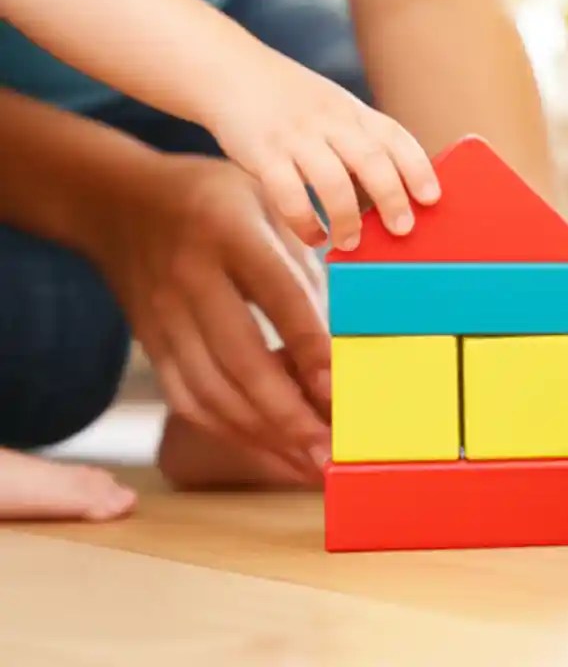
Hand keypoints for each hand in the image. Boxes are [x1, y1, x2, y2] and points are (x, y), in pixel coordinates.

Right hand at [88, 154, 331, 477]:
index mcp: (231, 231)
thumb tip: (347, 336)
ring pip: (213, 391)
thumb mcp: (269, 204)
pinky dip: (233, 433)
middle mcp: (191, 277)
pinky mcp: (151, 345)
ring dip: (265, 437)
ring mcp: (164, 316)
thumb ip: (307, 264)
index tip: (342, 389)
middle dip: (289, 414)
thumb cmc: (217, 202)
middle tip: (332, 452)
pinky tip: (272, 452)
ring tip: (312, 465)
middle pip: (241, 359)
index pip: (279, 296)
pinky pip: (190, 401)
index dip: (310, 347)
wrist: (119, 202)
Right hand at [203, 55, 438, 250]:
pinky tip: (313, 236)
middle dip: (391, 197)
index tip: (433, 198)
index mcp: (353, 112)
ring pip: (332, 182)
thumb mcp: (334, 109)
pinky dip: (304, 222)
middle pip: (371, 160)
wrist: (229, 70)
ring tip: (351, 242)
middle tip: (402, 229)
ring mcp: (297, 137)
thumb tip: (392, 198)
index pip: (396, 137)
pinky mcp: (263, 154)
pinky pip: (288, 195)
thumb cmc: (291, 102)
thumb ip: (361, 143)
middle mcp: (330, 121)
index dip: (418, 168)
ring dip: (347, 218)